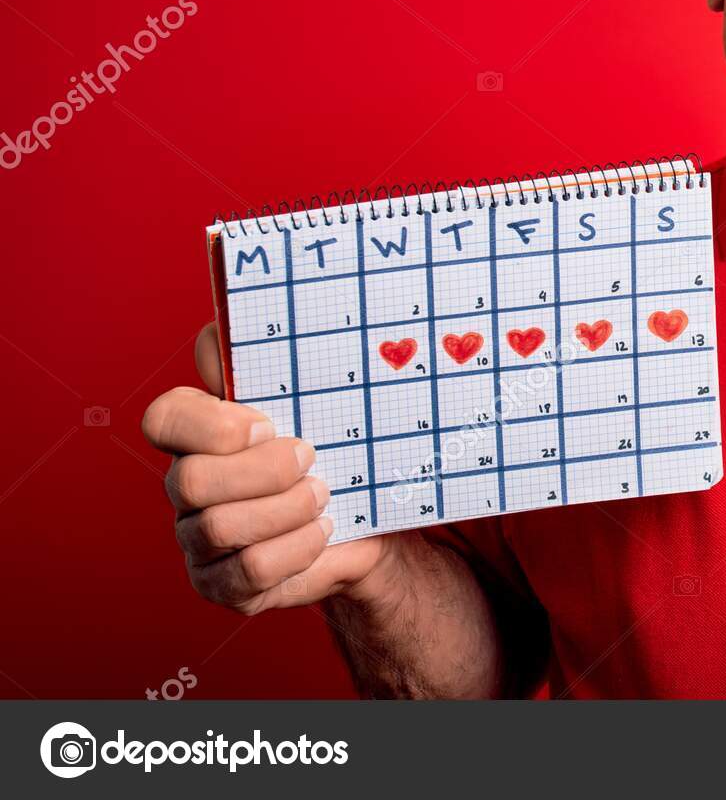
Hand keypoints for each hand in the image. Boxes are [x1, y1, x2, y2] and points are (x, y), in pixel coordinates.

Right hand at [143, 323, 394, 614]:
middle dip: (263, 470)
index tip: (267, 422)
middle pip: (190, 481)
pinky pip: (250, 572)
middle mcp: (185, 487)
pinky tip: (323, 530)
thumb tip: (224, 329)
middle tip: (311, 458)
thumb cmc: (332, 444)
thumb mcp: (311, 395)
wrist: (369, 512)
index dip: (210, 423)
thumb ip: (264, 361)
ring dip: (287, 509)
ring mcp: (199, 542)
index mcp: (197, 434)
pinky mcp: (226, 586)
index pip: (164, 418)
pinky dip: (298, 548)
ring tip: (323, 494)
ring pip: (220, 528)